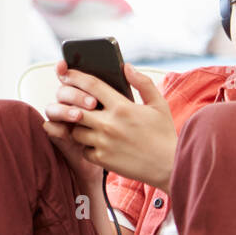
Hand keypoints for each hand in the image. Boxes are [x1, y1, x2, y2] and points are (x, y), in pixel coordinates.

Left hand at [45, 61, 177, 190]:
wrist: (170, 166)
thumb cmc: (165, 134)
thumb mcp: (159, 105)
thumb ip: (143, 83)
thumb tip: (126, 67)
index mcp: (122, 106)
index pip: (91, 85)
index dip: (74, 77)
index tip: (66, 75)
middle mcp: (109, 123)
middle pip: (75, 108)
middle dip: (69, 105)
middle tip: (70, 104)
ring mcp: (104, 143)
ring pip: (76, 131)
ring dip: (78, 127)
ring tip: (87, 126)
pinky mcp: (103, 160)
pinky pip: (83, 150)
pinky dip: (87, 147)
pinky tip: (98, 144)